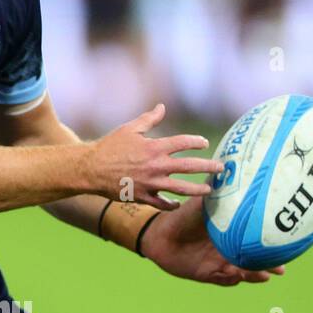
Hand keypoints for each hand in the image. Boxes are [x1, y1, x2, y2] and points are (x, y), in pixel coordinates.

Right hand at [91, 102, 223, 209]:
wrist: (91, 169)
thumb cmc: (110, 147)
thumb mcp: (130, 129)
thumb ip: (150, 119)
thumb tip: (162, 107)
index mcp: (154, 147)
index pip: (183, 143)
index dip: (197, 142)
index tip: (206, 143)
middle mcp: (156, 166)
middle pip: (189, 167)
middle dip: (208, 167)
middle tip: (221, 169)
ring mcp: (150, 183)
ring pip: (181, 189)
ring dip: (198, 190)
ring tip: (209, 191)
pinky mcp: (142, 197)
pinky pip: (162, 204)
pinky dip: (171, 205)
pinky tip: (178, 204)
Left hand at [139, 197, 286, 285]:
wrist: (160, 234)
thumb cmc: (184, 216)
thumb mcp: (204, 203)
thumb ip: (220, 190)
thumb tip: (232, 164)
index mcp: (233, 234)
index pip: (257, 240)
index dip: (273, 242)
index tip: (290, 240)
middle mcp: (230, 250)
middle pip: (255, 260)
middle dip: (270, 264)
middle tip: (283, 265)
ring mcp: (220, 264)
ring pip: (242, 272)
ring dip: (254, 274)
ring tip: (267, 273)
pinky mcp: (208, 275)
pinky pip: (223, 280)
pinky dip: (232, 279)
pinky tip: (240, 276)